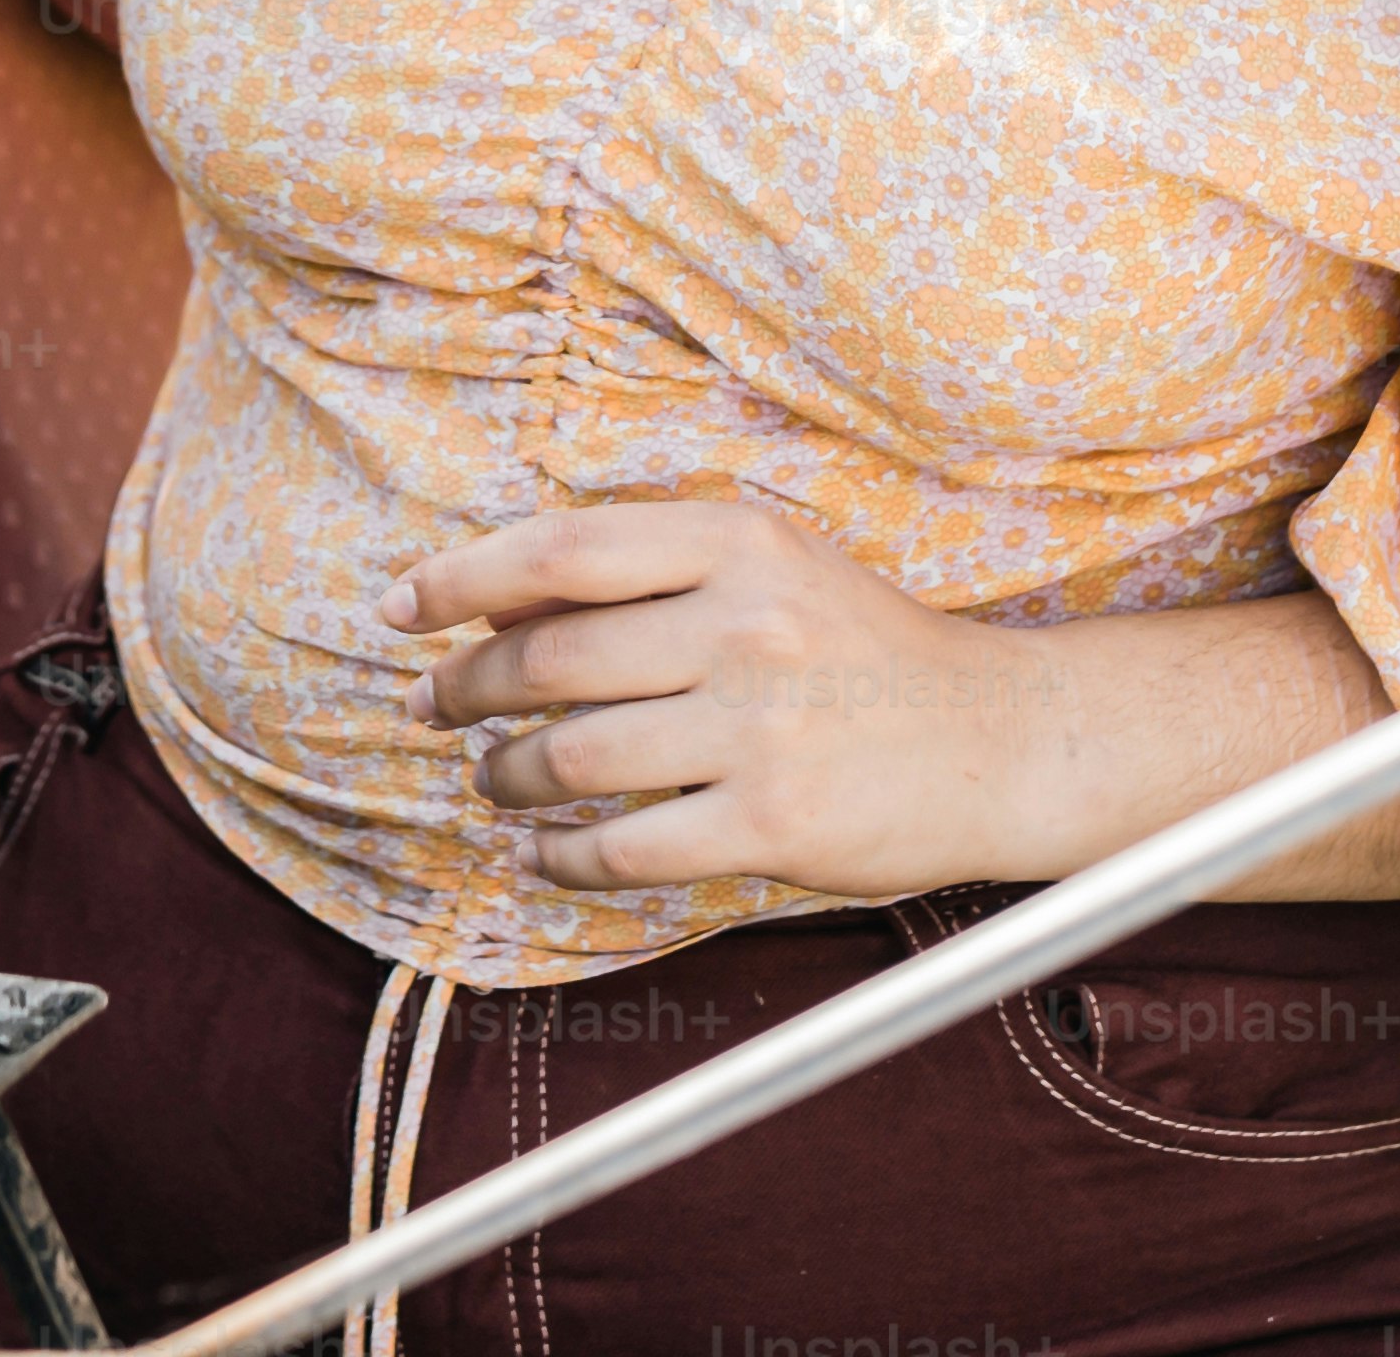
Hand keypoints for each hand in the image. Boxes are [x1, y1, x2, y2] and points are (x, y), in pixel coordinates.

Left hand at [388, 499, 1106, 900]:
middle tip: (432, 709)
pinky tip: (542, 854)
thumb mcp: (773, 567)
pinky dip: (558, 858)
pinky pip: (621, 850)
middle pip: (548, 659)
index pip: (560, 551)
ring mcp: (759, 727)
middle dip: (464, 689)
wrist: (998, 740)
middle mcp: (744, 624)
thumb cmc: (863, 649)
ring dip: (503, 777)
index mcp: (738, 540)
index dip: (461, 579)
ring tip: (491, 781)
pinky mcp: (772, 823)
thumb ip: (652, 573)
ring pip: (569, 759)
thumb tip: (494, 598)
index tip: (402, 609)